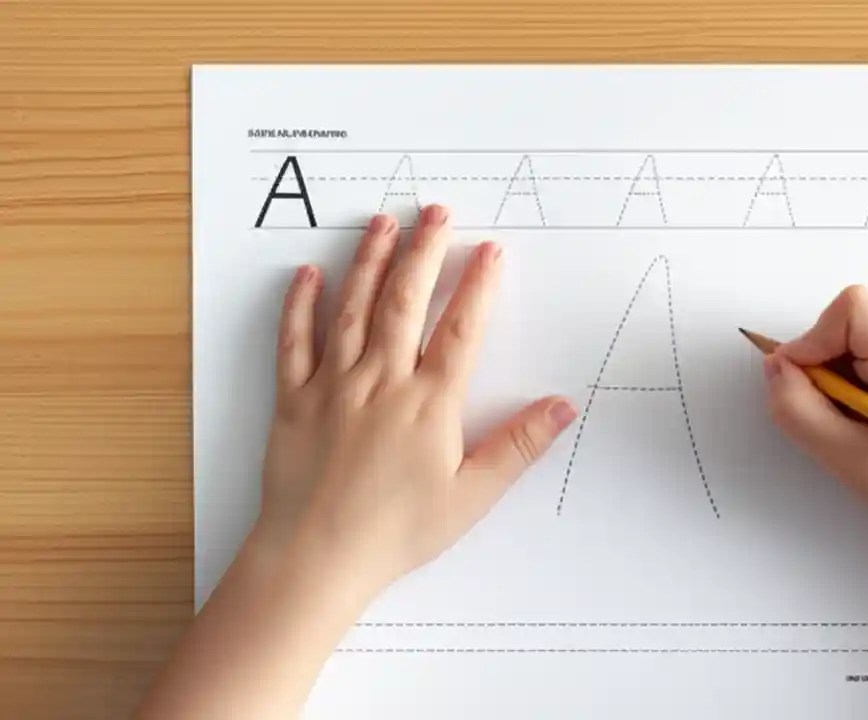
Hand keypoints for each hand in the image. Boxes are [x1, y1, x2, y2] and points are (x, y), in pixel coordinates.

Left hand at [256, 205, 576, 595]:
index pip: (460, 330)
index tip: (490, 250)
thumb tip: (562, 407)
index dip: (478, 286)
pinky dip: (301, 305)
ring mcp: (334, 386)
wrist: (316, 558)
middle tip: (436, 212)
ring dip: (370, 260)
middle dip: (424, 251)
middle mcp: (381, 382)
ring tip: (383, 221)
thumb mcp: (472, 495)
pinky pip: (295, 342)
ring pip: (354, 308)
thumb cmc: (396, 532)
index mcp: (428, 404)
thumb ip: (519, 446)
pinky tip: (310, 274)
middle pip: (406, 301)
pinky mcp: (294, 400)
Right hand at [763, 286, 867, 545]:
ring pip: (866, 339)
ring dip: (848, 377)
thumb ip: (798, 408)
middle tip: (841, 418)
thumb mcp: (847, 457)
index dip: (814, 341)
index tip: (808, 386)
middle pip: (855, 323)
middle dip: (830, 365)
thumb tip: (775, 368)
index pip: (851, 308)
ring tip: (865, 426)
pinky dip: (867, 382)